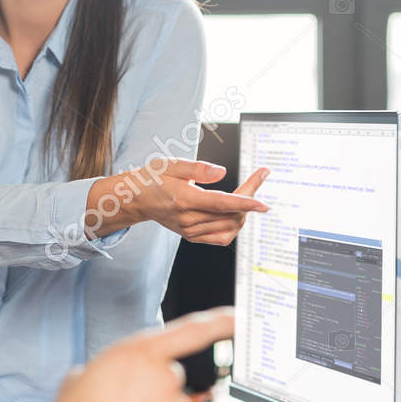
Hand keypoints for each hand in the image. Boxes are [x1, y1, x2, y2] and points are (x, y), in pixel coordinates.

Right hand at [98, 160, 267, 245]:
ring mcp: (190, 231)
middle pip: (230, 214)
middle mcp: (188, 219)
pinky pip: (220, 238)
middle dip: (249, 198)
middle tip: (257, 178)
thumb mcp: (172, 164)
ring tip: (247, 195)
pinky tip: (236, 213)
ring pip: (229, 227)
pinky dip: (233, 227)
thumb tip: (222, 172)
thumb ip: (198, 168)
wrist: (137, 200)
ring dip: (243, 212)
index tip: (263, 203)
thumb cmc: (154, 179)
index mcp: (184, 199)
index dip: (245, 203)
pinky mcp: (192, 237)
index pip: (221, 204)